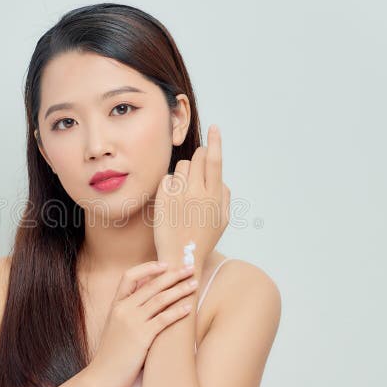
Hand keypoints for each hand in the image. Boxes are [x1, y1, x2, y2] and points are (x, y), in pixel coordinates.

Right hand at [88, 261, 198, 386]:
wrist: (102, 375)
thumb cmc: (112, 353)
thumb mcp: (116, 326)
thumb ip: (128, 310)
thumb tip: (147, 296)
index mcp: (115, 305)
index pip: (130, 276)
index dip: (148, 268)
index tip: (165, 264)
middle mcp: (123, 309)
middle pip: (151, 284)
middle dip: (173, 274)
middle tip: (189, 267)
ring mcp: (132, 322)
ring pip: (160, 299)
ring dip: (179, 289)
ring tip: (194, 283)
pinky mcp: (141, 337)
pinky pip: (163, 319)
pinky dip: (178, 311)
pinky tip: (189, 307)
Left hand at [153, 124, 229, 265]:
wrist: (180, 259)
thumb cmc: (204, 239)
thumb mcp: (222, 220)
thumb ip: (224, 195)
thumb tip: (219, 177)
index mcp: (214, 196)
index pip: (215, 161)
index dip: (216, 142)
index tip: (215, 127)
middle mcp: (197, 193)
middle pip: (197, 158)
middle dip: (199, 159)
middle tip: (198, 173)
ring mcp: (178, 195)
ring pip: (182, 167)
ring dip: (185, 174)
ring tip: (185, 195)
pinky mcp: (162, 200)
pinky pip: (167, 179)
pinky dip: (171, 185)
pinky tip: (173, 201)